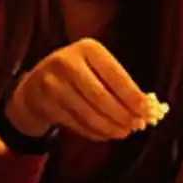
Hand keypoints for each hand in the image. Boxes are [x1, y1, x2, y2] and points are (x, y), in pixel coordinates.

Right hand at [7, 39, 150, 140]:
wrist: (35, 84)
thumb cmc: (77, 75)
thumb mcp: (95, 67)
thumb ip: (117, 83)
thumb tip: (143, 109)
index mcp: (87, 48)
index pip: (115, 75)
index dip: (132, 95)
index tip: (146, 110)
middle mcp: (67, 63)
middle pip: (101, 97)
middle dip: (122, 115)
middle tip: (136, 126)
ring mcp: (53, 84)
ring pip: (89, 114)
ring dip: (110, 127)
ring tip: (123, 132)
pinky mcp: (45, 105)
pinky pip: (77, 124)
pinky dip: (95, 132)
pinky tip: (105, 133)